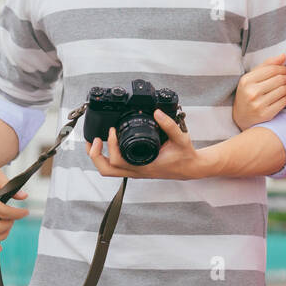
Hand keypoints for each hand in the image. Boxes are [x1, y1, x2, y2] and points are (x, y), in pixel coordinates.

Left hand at [87, 111, 204, 179]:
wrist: (190, 168)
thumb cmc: (184, 156)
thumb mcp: (180, 138)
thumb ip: (169, 125)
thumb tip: (157, 112)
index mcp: (145, 165)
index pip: (118, 161)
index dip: (111, 145)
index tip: (113, 129)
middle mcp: (137, 171)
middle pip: (106, 170)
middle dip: (95, 154)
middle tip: (96, 138)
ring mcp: (135, 172)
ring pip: (108, 171)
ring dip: (98, 157)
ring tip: (96, 141)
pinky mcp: (136, 170)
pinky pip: (115, 168)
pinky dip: (107, 157)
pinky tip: (109, 145)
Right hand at [232, 53, 285, 128]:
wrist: (241, 116)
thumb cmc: (248, 92)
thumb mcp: (252, 77)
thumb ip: (267, 65)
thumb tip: (283, 56)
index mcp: (247, 80)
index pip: (272, 70)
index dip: (282, 68)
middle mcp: (252, 92)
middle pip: (278, 80)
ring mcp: (259, 104)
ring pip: (283, 90)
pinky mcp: (266, 114)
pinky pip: (283, 101)